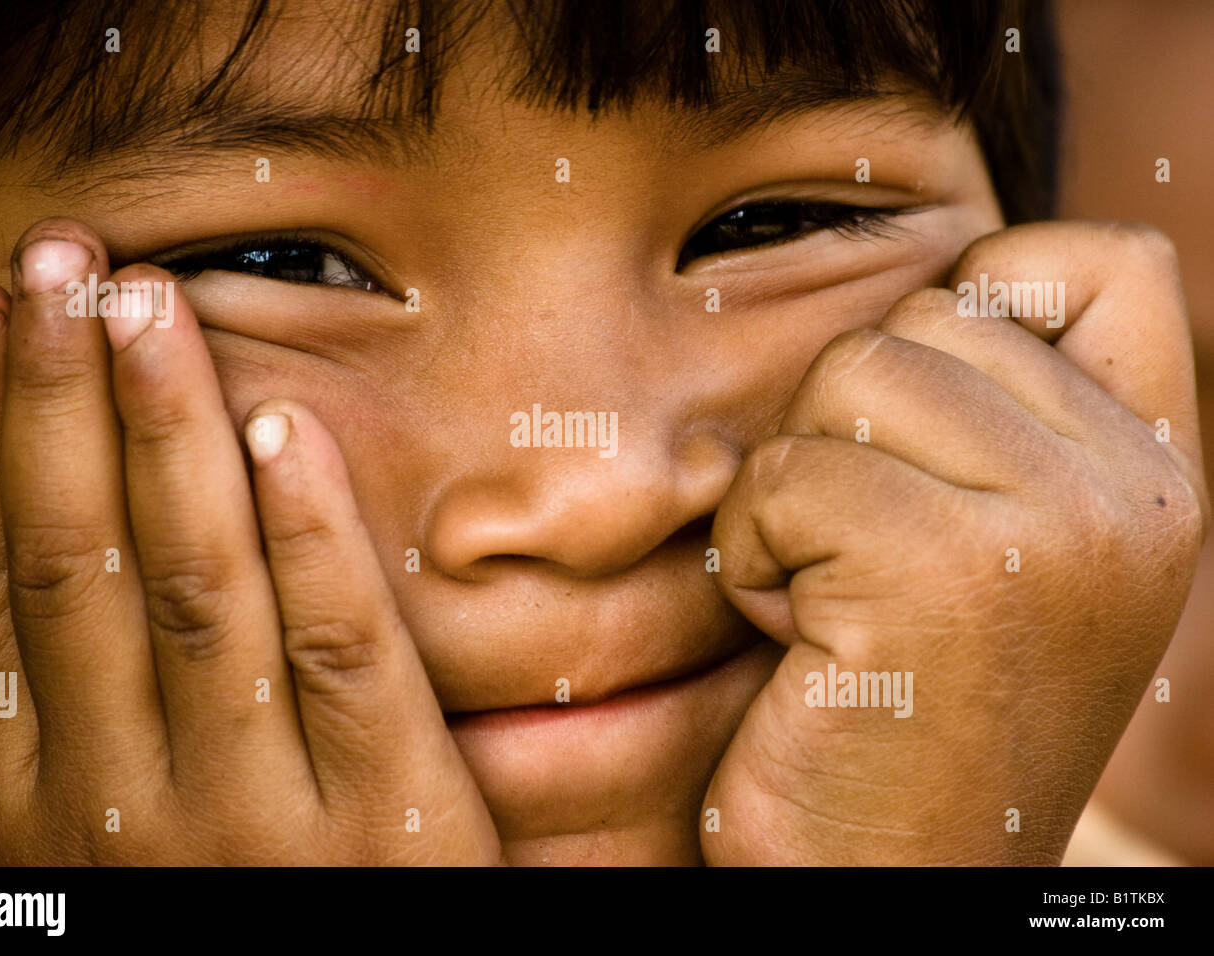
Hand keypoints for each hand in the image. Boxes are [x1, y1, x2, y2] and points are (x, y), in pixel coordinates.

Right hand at [0, 218, 501, 863]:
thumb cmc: (200, 933)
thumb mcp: (58, 890)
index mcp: (41, 813)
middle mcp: (135, 802)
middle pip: (82, 563)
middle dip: (59, 403)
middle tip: (60, 265)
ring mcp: (267, 807)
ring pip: (203, 585)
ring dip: (166, 432)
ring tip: (147, 306)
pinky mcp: (392, 815)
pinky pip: (348, 651)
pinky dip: (312, 533)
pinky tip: (286, 424)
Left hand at [701, 222, 1208, 864]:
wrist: (887, 881)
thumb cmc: (910, 706)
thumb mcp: (1000, 549)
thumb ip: (999, 416)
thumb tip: (936, 275)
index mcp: (1156, 474)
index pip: (1104, 259)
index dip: (985, 296)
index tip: (923, 425)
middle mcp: (1134, 491)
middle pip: (927, 314)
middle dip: (850, 425)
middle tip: (862, 553)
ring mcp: (1056, 525)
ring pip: (850, 373)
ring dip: (796, 485)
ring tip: (830, 593)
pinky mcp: (946, 569)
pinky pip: (788, 471)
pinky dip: (752, 548)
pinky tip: (799, 634)